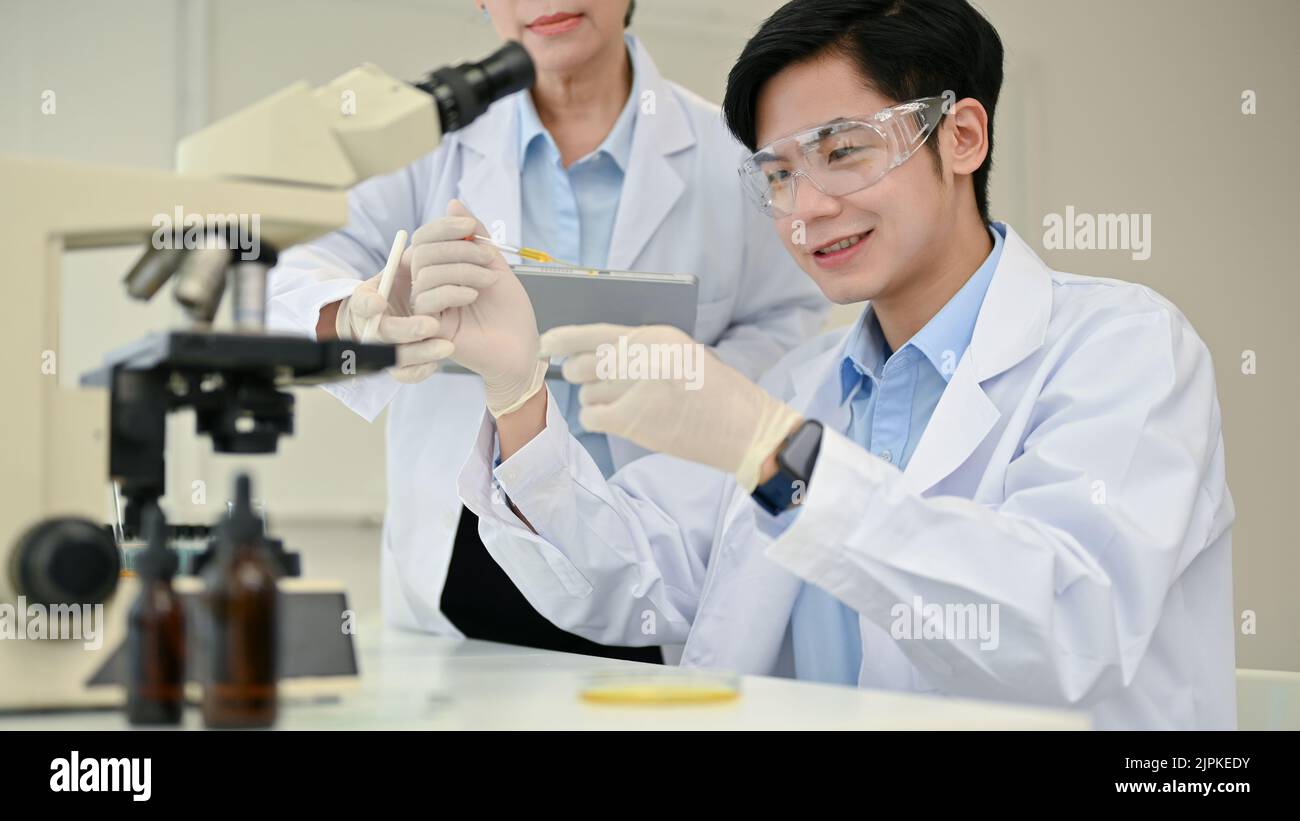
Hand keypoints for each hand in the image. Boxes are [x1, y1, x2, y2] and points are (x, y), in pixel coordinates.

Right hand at [334, 256, 452, 384]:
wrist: (402, 315)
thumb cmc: (404, 284)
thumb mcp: (406, 265)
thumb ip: (420, 252)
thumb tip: (437, 234)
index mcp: (370, 299)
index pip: (362, 302)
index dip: (367, 303)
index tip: (378, 302)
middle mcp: (374, 326)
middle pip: (383, 333)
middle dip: (406, 330)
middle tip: (432, 325)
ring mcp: (385, 348)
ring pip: (396, 359)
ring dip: (421, 353)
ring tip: (447, 347)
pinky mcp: (399, 366)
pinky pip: (406, 375)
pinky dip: (420, 371)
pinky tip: (437, 364)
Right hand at [408, 200, 545, 416]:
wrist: (521, 346)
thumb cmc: (509, 309)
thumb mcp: (494, 264)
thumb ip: (474, 236)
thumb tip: (454, 203)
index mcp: (441, 269)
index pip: (426, 238)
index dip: (444, 226)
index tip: (471, 227)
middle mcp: (429, 286)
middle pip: (422, 253)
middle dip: (457, 248)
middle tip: (489, 257)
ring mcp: (428, 308)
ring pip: (426, 273)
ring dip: (463, 269)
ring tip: (489, 280)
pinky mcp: (430, 327)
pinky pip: (428, 299)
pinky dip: (453, 290)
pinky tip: (474, 295)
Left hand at [538, 323, 802, 490]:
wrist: (747, 429)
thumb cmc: (715, 392)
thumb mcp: (682, 354)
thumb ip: (642, 350)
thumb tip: (591, 354)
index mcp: (658, 335)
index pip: (596, 332)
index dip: (565, 338)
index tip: (546, 343)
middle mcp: (645, 357)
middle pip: (585, 364)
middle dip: (581, 374)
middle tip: (592, 380)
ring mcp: (638, 389)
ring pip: (588, 392)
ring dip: (596, 398)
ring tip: (626, 403)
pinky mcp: (634, 421)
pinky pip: (592, 416)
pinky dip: (599, 418)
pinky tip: (618, 419)